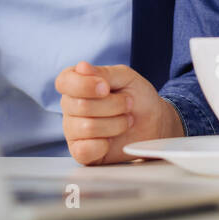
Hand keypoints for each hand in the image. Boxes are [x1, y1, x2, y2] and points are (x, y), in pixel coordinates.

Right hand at [54, 61, 183, 164]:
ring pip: (87, 127)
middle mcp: (70, 106)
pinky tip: (112, 139)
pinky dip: (105, 144)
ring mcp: (73, 130)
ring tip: (125, 121)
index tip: (106, 88)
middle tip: (127, 104)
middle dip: (113, 105)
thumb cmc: (138, 97)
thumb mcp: (125, 77)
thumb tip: (81, 68)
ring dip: (115, 124)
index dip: (84, 85)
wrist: (154, 123)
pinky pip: (84, 150)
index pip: (64, 82)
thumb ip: (103, 73)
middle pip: (81, 105)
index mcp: (76, 84)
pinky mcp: (81, 152)